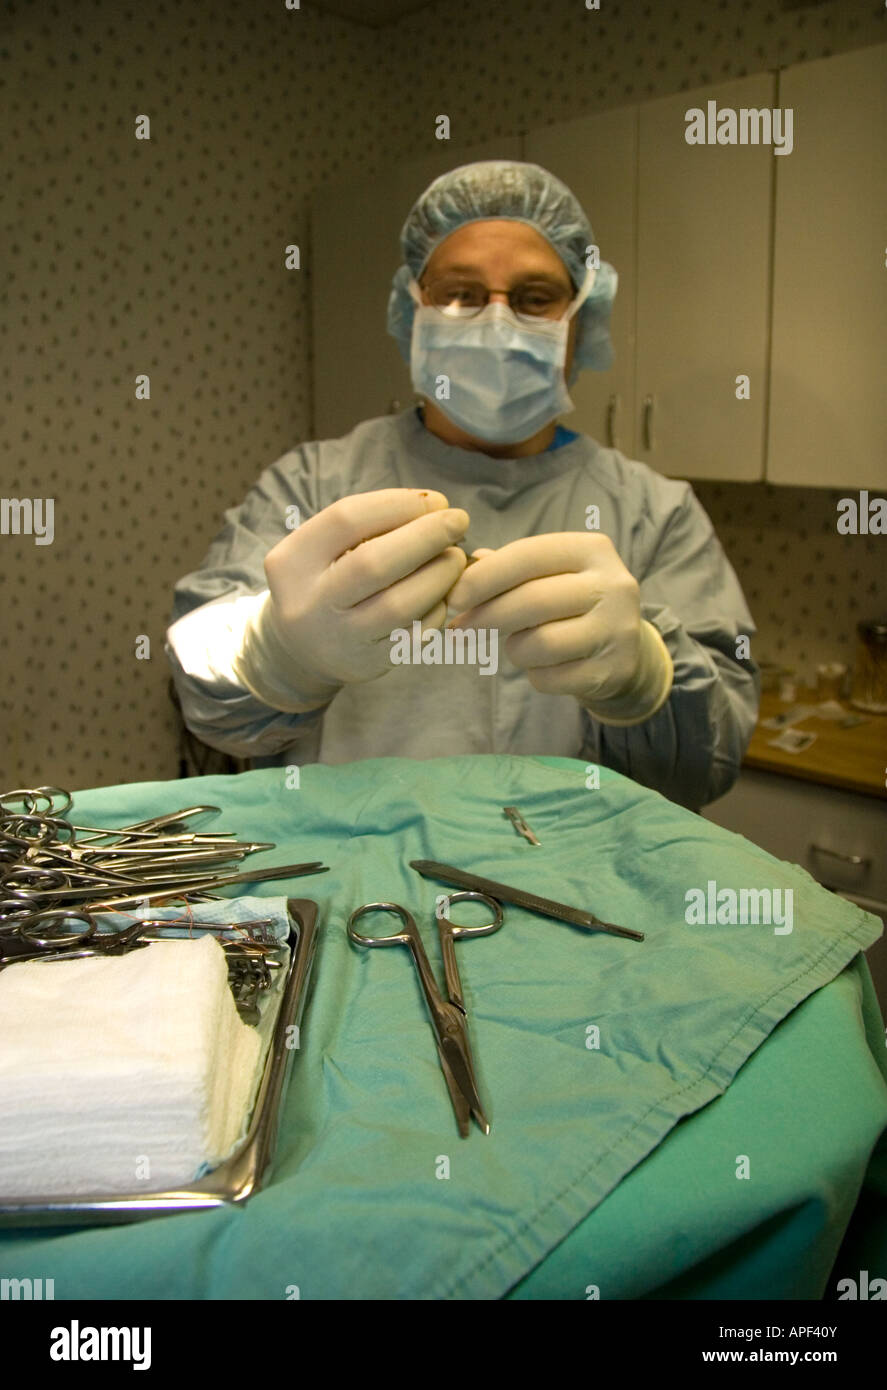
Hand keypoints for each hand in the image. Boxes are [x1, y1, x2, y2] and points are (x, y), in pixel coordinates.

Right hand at [260, 488, 468, 699]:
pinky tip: (444, 593)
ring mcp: (339, 638)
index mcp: (293, 561)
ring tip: (456, 557)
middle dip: (426, 536)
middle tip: (458, 521)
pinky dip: (437, 608)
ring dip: (440, 574)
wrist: (299, 650)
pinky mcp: (368, 663)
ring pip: (399, 605)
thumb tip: (434, 507)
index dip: (397, 504)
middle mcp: (310, 602)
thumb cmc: (324, 582)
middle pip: (374, 563)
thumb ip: (366, 525)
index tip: (434, 500)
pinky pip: (413, 634)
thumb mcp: (322, 548)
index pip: (347, 519)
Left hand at [446, 533, 642, 703]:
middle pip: (532, 601)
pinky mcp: (613, 671)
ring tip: (517, 644)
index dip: (484, 577)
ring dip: (514, 648)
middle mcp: (613, 586)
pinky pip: (550, 677)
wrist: (624, 650)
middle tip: (458, 628)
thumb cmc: (572, 604)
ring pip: (540, 643)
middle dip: (486, 616)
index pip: (529, 555)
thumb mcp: (549, 574)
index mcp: (593, 550)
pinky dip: (534, 673)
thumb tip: (468, 563)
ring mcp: (617, 630)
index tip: (454, 596)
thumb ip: (509, 566)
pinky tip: (542, 665)